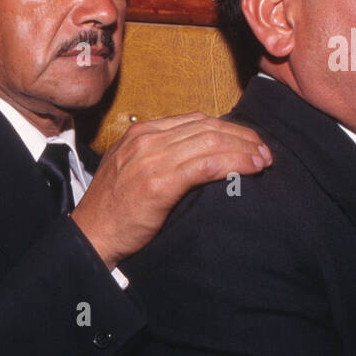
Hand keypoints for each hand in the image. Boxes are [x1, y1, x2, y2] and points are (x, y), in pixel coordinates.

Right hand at [71, 111, 272, 268]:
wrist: (91, 235)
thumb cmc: (114, 210)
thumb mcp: (131, 170)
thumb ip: (159, 156)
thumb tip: (198, 154)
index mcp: (140, 133)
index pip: (196, 120)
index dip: (228, 128)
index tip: (248, 142)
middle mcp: (147, 139)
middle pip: (208, 127)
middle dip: (243, 137)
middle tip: (264, 151)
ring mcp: (152, 159)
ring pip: (212, 142)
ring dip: (244, 149)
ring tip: (263, 161)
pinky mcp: (160, 182)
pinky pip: (207, 164)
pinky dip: (234, 163)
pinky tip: (251, 169)